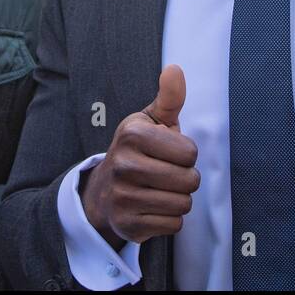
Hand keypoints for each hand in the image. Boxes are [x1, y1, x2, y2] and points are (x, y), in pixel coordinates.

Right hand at [79, 65, 199, 249]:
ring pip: (183, 204)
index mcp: (132, 134)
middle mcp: (123, 164)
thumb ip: (169, 97)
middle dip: (185, 178)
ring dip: (178, 199)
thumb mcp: (151, 121)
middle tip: (166, 174)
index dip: (186, 154)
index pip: (190, 153)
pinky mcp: (128, 224)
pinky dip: (169, 219)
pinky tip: (152, 208)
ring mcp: (123, 197)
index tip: (168, 152)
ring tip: (160, 190)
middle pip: (189, 180)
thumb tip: (175, 68)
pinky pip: (173, 225)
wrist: (104, 190)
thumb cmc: (138, 150)